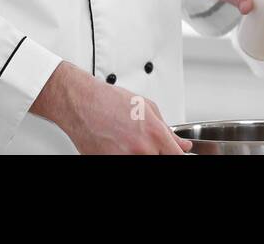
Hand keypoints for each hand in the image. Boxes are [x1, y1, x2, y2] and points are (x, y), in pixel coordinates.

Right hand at [35, 61, 189, 153]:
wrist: (82, 104)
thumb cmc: (110, 101)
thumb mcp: (146, 107)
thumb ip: (167, 129)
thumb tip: (181, 144)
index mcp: (154, 134)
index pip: (177, 155)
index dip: (177, 154)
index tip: (175, 152)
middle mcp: (142, 150)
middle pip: (160, 159)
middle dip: (157, 152)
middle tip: (146, 142)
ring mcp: (125, 159)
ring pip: (143, 160)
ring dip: (140, 153)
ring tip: (129, 141)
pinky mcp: (109, 162)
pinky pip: (124, 161)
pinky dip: (124, 154)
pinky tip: (118, 145)